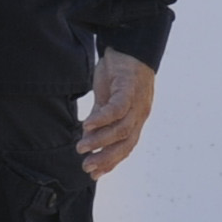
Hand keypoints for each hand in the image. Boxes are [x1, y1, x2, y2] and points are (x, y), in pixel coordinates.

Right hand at [80, 52, 156, 177]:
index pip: (125, 147)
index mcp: (136, 120)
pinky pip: (117, 109)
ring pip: (121, 130)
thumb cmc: (118, 73)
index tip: (94, 175)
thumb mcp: (107, 99)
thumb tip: (87, 135)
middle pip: (126, 144)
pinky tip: (87, 125)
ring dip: (100, 141)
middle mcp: (140, 115)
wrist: (128, 46)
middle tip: (86, 167)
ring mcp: (137, 103)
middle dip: (106, 158)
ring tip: (81, 147)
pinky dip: (103, 119)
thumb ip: (100, 117)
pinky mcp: (129, 89)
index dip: (111, 162)